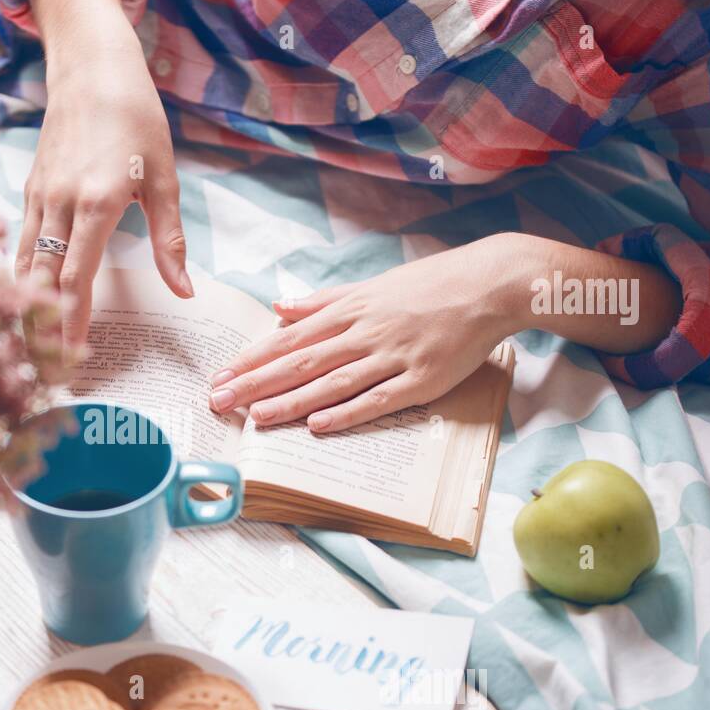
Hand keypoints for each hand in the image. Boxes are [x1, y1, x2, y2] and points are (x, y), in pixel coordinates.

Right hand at [16, 1, 191, 344]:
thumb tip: (183, 290)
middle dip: (41, 328)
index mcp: (96, 204)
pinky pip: (21, 241)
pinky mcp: (30, 188)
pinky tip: (25, 300)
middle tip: (45, 369)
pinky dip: (21, 276)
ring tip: (31, 347)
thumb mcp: (164, 178)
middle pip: (41, 281)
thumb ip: (170, 239)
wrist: (92, 68)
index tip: (71, 358)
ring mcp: (38, 196)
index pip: (75, 279)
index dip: (70, 323)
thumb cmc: (135, 118)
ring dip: (26, 308)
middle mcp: (59, 203)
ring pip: (24, 264)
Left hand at [208, 236, 524, 432]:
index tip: (219, 375)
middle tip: (219, 402)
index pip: (289, 339)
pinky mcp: (422, 379)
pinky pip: (377, 399)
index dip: (251, 359)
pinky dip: (347, 412)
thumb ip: (323, 301)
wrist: (490, 284)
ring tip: (255, 418)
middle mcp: (364, 332)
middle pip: (300, 362)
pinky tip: (317, 424)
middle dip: (256, 383)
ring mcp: (392, 356)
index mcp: (349, 311)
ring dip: (290, 401)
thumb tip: (279, 308)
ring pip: (332, 383)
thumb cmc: (430, 285)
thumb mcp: (371, 286)